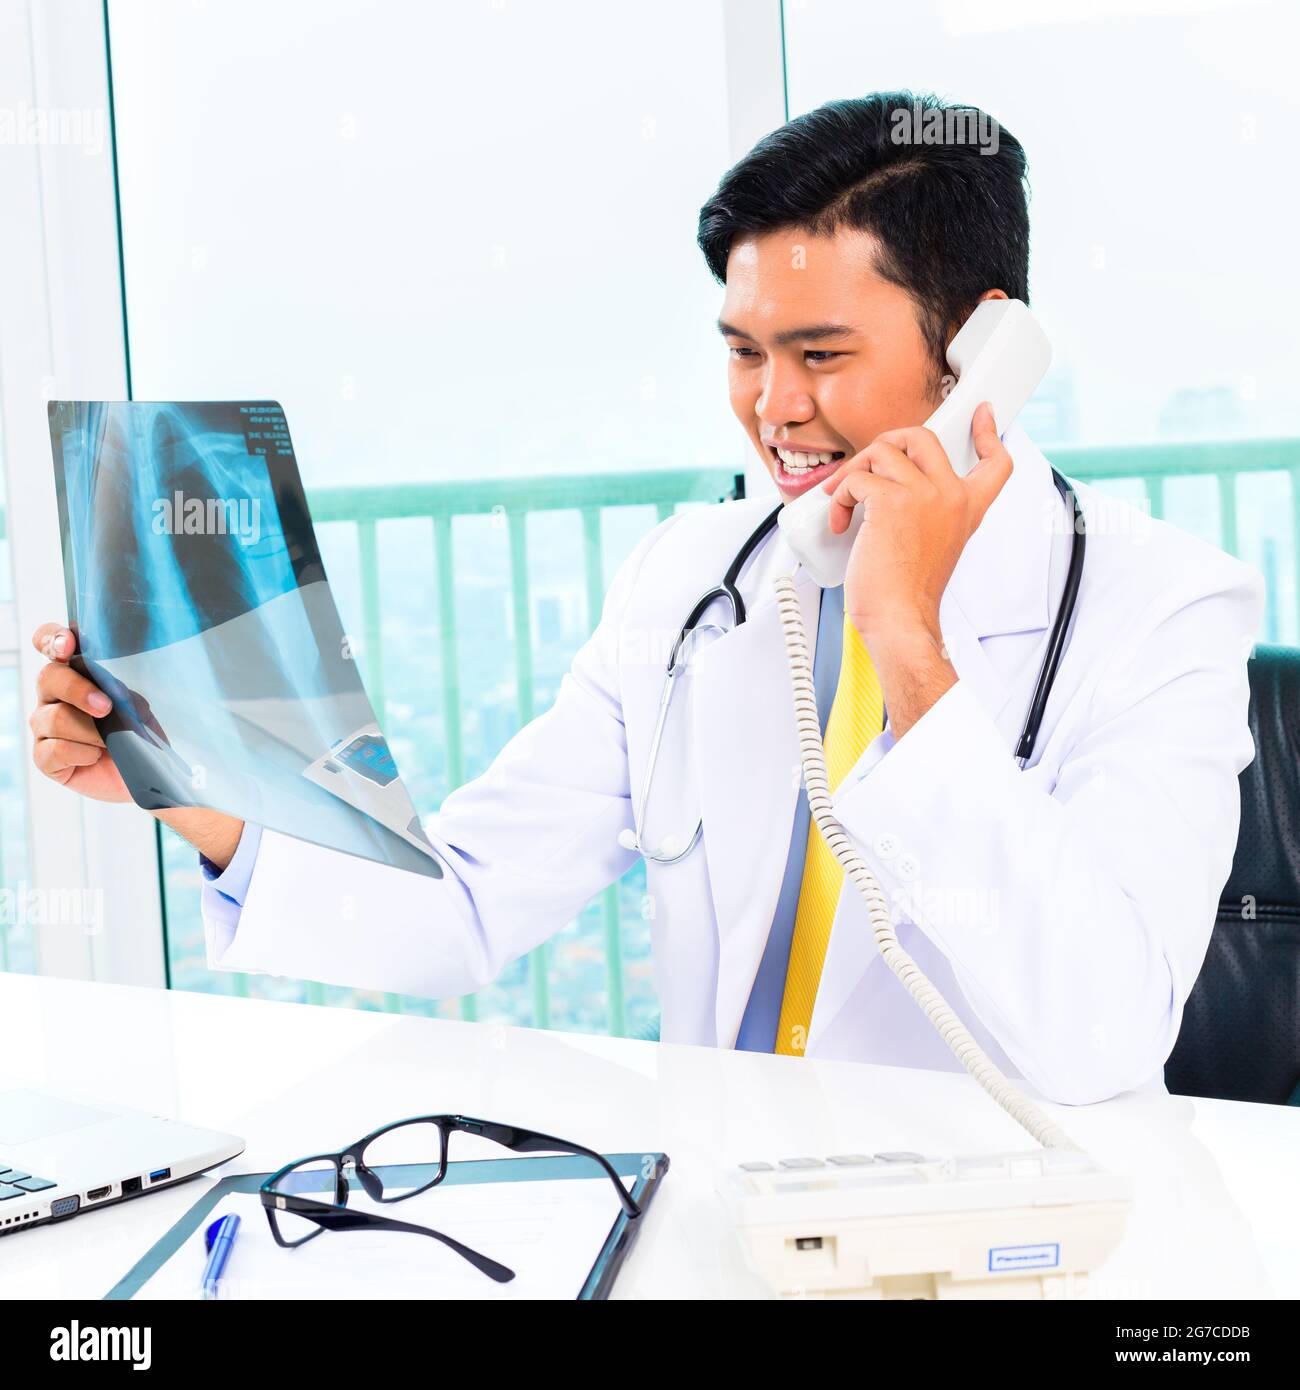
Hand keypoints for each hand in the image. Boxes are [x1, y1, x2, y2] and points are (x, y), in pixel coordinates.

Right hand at [29, 623, 244, 865]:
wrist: (147, 773)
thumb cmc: (140, 732)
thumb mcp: (138, 704)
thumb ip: (119, 688)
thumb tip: (112, 688)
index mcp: (74, 672)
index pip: (50, 642)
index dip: (52, 639)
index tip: (68, 645)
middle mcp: (53, 695)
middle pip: (48, 678)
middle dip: (78, 690)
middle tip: (106, 706)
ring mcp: (45, 725)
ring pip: (52, 717)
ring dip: (87, 730)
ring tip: (109, 740)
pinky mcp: (46, 757)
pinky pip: (53, 749)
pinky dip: (81, 752)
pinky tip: (96, 756)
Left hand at [825, 401, 1012, 646]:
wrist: (899, 619)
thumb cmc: (907, 594)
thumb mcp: (934, 546)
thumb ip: (927, 514)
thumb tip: (886, 489)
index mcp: (968, 509)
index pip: (995, 463)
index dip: (989, 434)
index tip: (982, 414)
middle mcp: (951, 496)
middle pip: (923, 436)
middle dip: (885, 443)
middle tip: (866, 469)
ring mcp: (924, 494)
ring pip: (882, 451)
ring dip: (854, 473)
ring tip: (845, 503)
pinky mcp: (892, 500)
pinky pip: (856, 479)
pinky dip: (839, 498)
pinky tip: (840, 522)